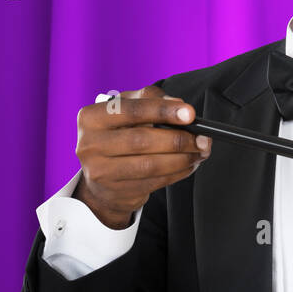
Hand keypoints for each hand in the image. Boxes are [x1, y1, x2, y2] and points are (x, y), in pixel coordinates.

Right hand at [72, 85, 210, 228]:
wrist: (100, 175)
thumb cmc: (118, 135)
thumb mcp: (127, 110)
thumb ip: (151, 100)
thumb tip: (180, 106)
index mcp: (91, 117)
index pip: (131, 110)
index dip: (163, 111)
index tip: (189, 114)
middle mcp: (90, 144)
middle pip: (142, 140)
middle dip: (179, 139)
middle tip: (202, 138)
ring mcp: (100, 171)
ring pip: (150, 165)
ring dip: (183, 158)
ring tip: (200, 152)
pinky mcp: (116, 191)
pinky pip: (155, 182)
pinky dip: (178, 172)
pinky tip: (189, 164)